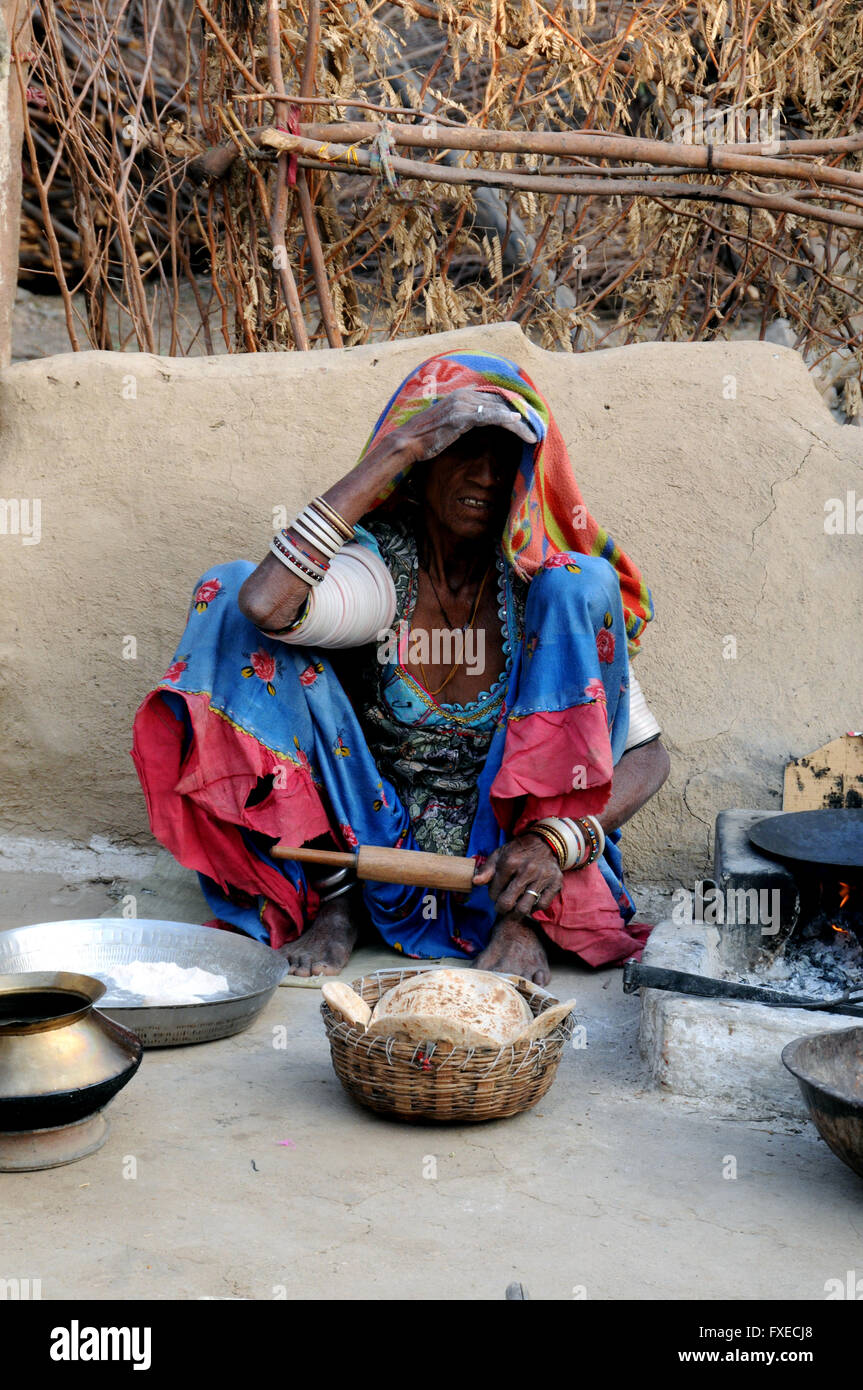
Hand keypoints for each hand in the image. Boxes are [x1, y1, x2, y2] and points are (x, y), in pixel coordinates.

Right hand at [391, 388, 535, 467]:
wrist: (409, 441)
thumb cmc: (426, 437)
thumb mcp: (448, 424)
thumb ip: (464, 418)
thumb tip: (478, 420)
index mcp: (462, 394)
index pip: (495, 397)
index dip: (514, 406)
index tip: (529, 417)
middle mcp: (465, 395)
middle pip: (502, 401)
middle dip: (523, 413)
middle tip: (538, 425)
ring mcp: (464, 404)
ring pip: (500, 409)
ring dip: (521, 422)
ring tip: (534, 433)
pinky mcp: (463, 417)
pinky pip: (492, 417)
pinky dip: (509, 421)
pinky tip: (522, 427)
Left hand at [472, 834, 562, 916]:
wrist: (545, 842)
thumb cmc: (518, 851)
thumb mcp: (499, 855)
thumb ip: (486, 869)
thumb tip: (475, 882)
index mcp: (510, 862)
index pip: (494, 892)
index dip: (492, 896)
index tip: (495, 893)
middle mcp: (527, 870)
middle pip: (508, 903)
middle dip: (501, 909)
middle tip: (502, 907)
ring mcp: (543, 877)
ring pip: (525, 907)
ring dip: (516, 912)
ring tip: (514, 908)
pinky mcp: (555, 883)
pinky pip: (542, 905)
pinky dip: (534, 908)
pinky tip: (529, 902)